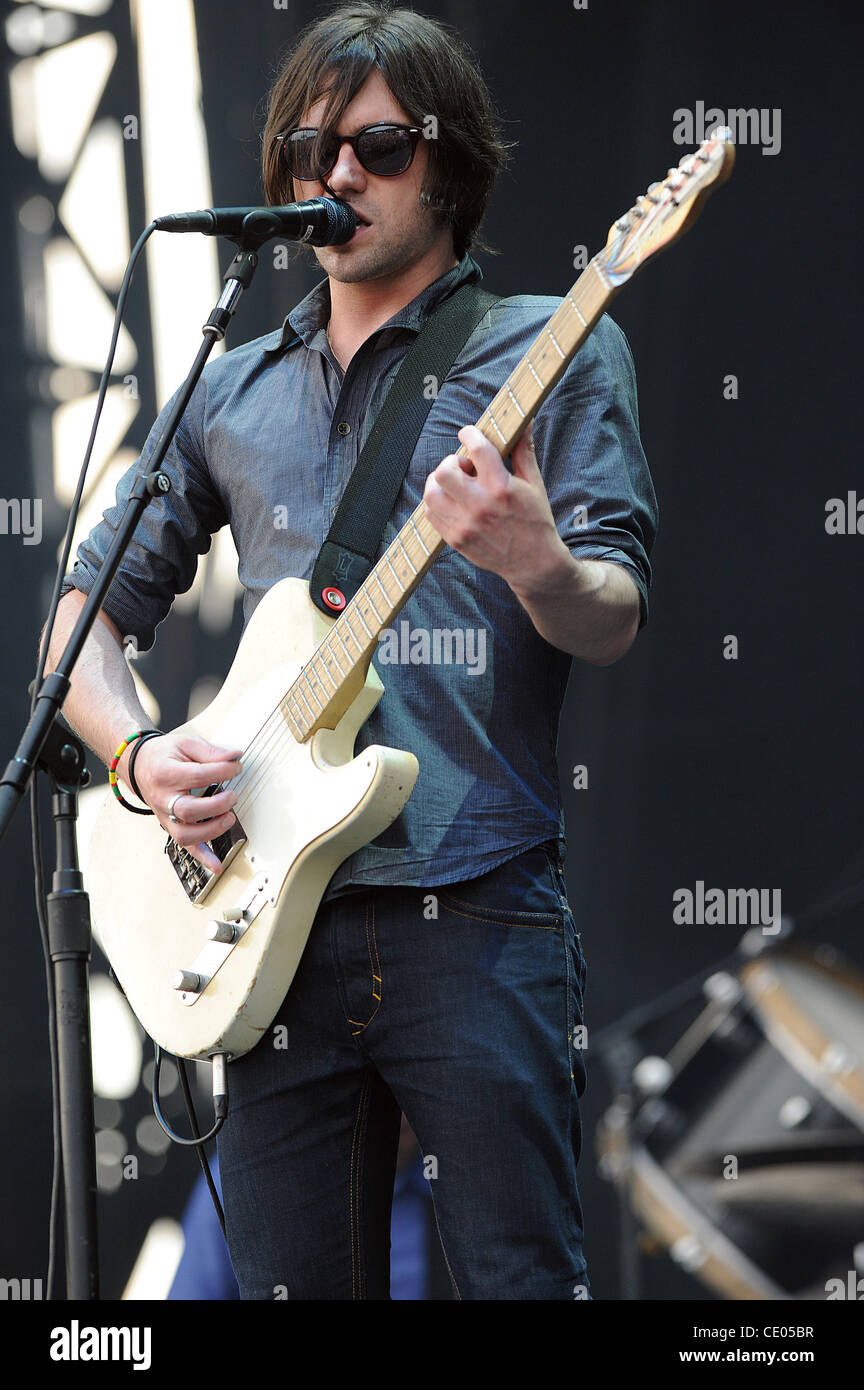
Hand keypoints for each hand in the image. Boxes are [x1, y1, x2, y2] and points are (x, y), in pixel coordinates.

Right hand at [127, 732, 242, 873]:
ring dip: (211, 830)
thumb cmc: (163, 756)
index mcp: (166, 774)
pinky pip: (186, 847)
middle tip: (232, 796)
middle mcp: (163, 798)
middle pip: (188, 810)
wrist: (139, 765)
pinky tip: (217, 864)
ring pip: (185, 834)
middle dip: (216, 805)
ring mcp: (166, 816)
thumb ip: (210, 751)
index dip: (223, 771)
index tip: (236, 767)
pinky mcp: (171, 826)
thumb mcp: (185, 743)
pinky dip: (203, 857)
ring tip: (229, 818)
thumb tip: (234, 756)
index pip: (198, 776)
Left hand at [422, 422, 567, 592]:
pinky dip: (437, 502)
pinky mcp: (456, 540)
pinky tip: (453, 501)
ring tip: (455, 485)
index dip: (469, 433)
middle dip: (452, 461)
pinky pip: (431, 514)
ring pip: (431, 493)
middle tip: (464, 467)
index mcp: (502, 488)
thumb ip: (523, 451)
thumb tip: (524, 421)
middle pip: (445, 471)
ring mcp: (465, 525)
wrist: (533, 563)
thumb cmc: (535, 520)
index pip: (477, 449)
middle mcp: (480, 506)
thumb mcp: (534, 484)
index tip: (469, 433)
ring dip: (439, 483)